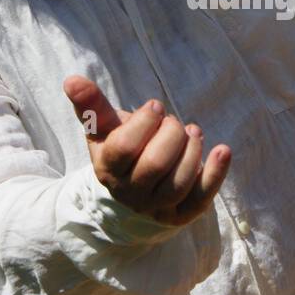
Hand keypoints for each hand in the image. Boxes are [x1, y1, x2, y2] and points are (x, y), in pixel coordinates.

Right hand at [63, 75, 230, 226]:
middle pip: (155, 165)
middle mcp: (130, 193)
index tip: (156, 106)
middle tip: (173, 122)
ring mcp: (157, 207)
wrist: (133, 196)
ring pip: (178, 183)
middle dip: (171, 135)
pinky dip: (215, 174)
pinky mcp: (182, 215)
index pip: (123, 148)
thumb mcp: (105, 130)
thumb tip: (71, 79)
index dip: (143, 123)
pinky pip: (201, 198)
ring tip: (193, 132)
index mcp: (108, 169)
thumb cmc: (122, 152)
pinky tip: (223, 150)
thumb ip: (92, 106)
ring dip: (192, 151)